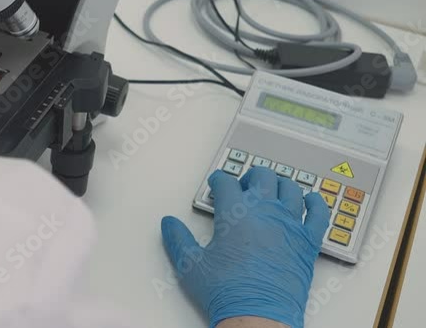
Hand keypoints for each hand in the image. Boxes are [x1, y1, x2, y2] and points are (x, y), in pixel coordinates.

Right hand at [161, 166, 330, 327]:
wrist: (259, 316)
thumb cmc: (228, 292)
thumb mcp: (191, 264)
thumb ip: (178, 239)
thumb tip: (169, 224)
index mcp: (235, 214)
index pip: (226, 182)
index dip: (218, 180)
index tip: (216, 184)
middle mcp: (265, 213)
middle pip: (262, 176)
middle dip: (250, 175)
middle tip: (243, 184)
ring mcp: (290, 226)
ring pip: (291, 189)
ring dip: (280, 184)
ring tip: (272, 188)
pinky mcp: (307, 243)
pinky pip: (319, 214)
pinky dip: (315, 203)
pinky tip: (309, 201)